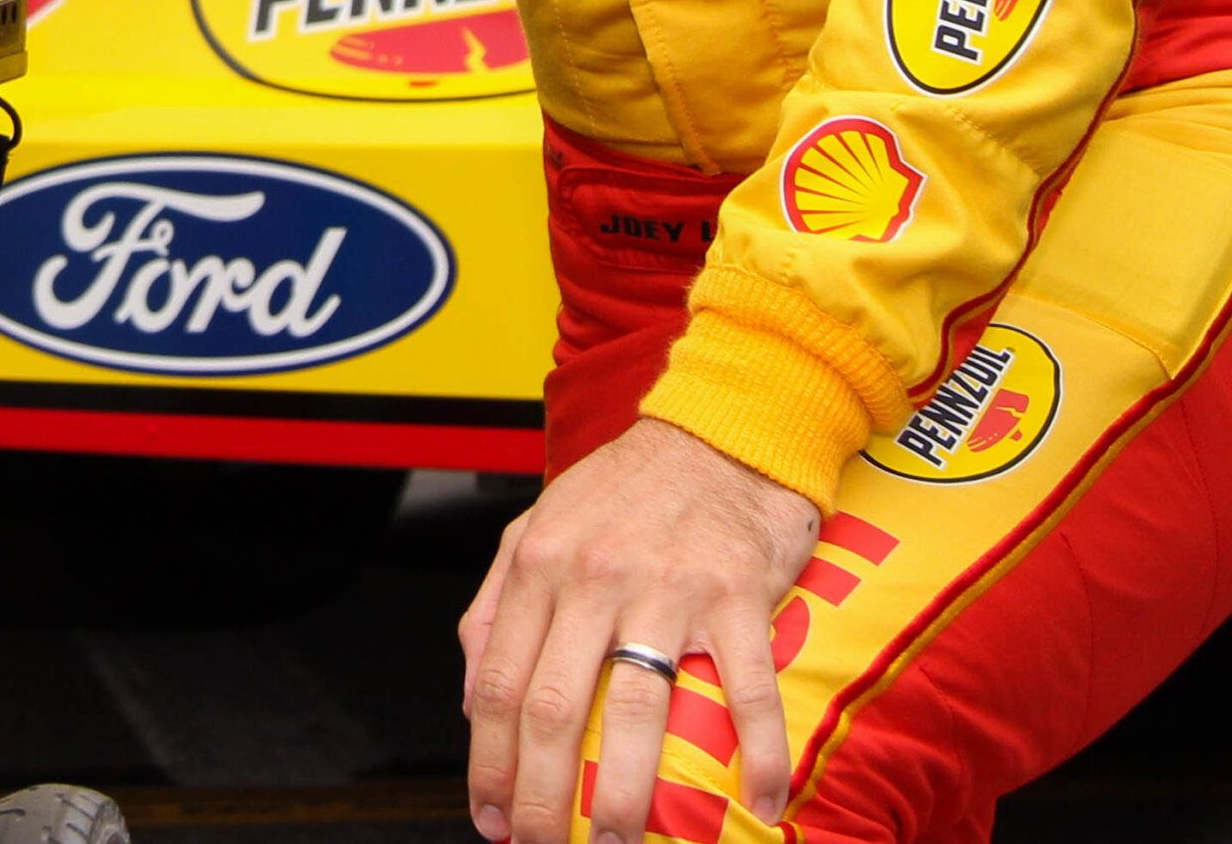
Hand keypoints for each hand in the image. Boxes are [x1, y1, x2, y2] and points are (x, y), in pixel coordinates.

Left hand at [462, 417, 819, 843]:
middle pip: (555, 710)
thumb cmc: (628, 485)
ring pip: (637, 709)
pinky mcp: (738, 593)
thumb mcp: (538, 523)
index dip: (489, 764)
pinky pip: (746, 686)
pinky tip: (761, 800)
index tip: (491, 817)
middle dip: (543, 797)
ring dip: (627, 794)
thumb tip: (471, 686)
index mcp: (538, 564)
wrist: (722, 427)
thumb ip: (495, 602)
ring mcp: (668, 586)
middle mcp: (593, 576)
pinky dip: (758, 750)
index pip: (498, 684)